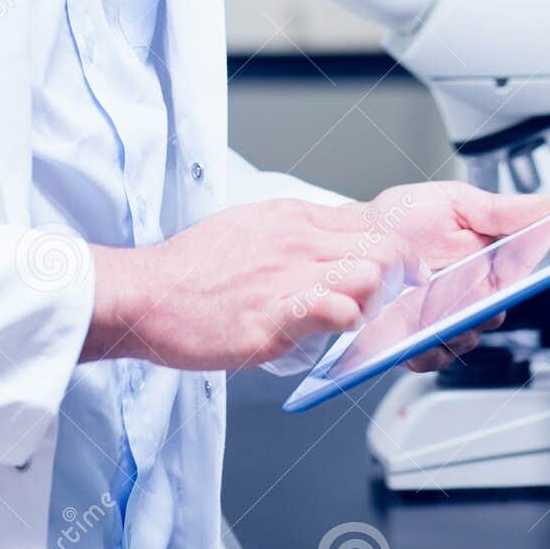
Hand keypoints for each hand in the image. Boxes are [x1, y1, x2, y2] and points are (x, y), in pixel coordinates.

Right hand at [81, 199, 412, 370]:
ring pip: (369, 275)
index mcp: (293, 216)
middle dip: (398, 277)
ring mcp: (288, 276)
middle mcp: (297, 239)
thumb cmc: (192, 270)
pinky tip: (335, 331)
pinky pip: (335, 311)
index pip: (369, 224)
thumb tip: (328, 249)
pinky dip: (347, 323)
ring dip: (374, 302)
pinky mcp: (274, 316)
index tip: (403, 273)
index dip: (394, 253)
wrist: (147, 294)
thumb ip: (293, 236)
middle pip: (382, 248)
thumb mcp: (250, 227)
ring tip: (359, 319)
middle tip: (395, 301)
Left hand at [364, 181, 549, 371]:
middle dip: (483, 306)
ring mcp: (446, 321)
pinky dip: (425, 350)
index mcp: (491, 262)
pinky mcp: (418, 342)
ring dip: (453, 329)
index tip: (515, 274)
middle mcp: (473, 296)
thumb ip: (502, 210)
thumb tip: (549, 207)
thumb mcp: (457, 202)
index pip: (523, 277)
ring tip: (436, 315)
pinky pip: (431, 357)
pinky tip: (413, 335)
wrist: (358, 235)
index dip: (526, 278)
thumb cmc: (407, 217)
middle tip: (468, 294)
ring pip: (465, 338)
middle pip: (494, 313)